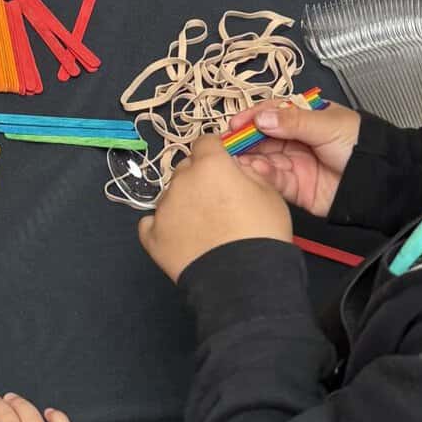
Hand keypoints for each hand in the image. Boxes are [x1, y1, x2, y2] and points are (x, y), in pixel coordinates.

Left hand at [138, 136, 289, 282]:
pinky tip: (179, 236)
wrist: (245, 279)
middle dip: (199, 178)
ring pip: (170, 195)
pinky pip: (152, 222)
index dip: (215, 151)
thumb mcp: (269, 193)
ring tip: (203, 227)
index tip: (223, 163)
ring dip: (183, 202)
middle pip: (186, 169)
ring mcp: (163, 209)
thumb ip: (247, 172)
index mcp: (210, 165)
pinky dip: (163, 226)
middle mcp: (181, 181)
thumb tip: (233, 167)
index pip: (206, 142)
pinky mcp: (153, 236)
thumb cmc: (263, 233)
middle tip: (218, 201)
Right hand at [232, 93, 360, 219]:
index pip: (271, 114)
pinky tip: (255, 171)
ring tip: (237, 158)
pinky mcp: (295, 188)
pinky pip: (274, 180)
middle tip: (227, 143)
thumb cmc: (359, 143)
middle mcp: (294, 140)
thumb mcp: (327, 124)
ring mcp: (293, 164)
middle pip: (261, 138)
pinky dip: (263, 176)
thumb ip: (293, 121)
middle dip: (244, 140)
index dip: (252, 117)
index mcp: (303, 118)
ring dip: (249, 159)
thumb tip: (261, 118)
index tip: (236, 123)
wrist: (380, 179)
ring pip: (263, 159)